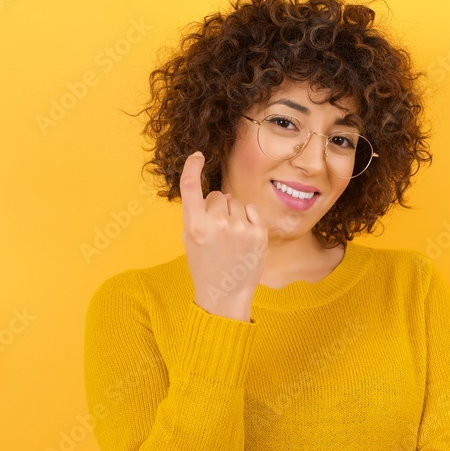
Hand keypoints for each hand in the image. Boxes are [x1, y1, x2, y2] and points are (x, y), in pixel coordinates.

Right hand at [180, 151, 267, 320]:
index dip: (192, 168)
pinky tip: (243, 238)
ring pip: (236, 203)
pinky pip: (252, 210)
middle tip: (217, 233)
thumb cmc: (205, 265)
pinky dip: (248, 219)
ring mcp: (240, 228)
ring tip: (231, 239)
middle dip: (217, 208)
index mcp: (195, 226)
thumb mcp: (191, 240)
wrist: (225, 294)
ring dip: (234, 214)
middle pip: (219, 196)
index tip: (197, 156)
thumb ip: (199, 214)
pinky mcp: (258, 233)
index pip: (190, 187)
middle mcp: (217, 224)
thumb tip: (222, 195)